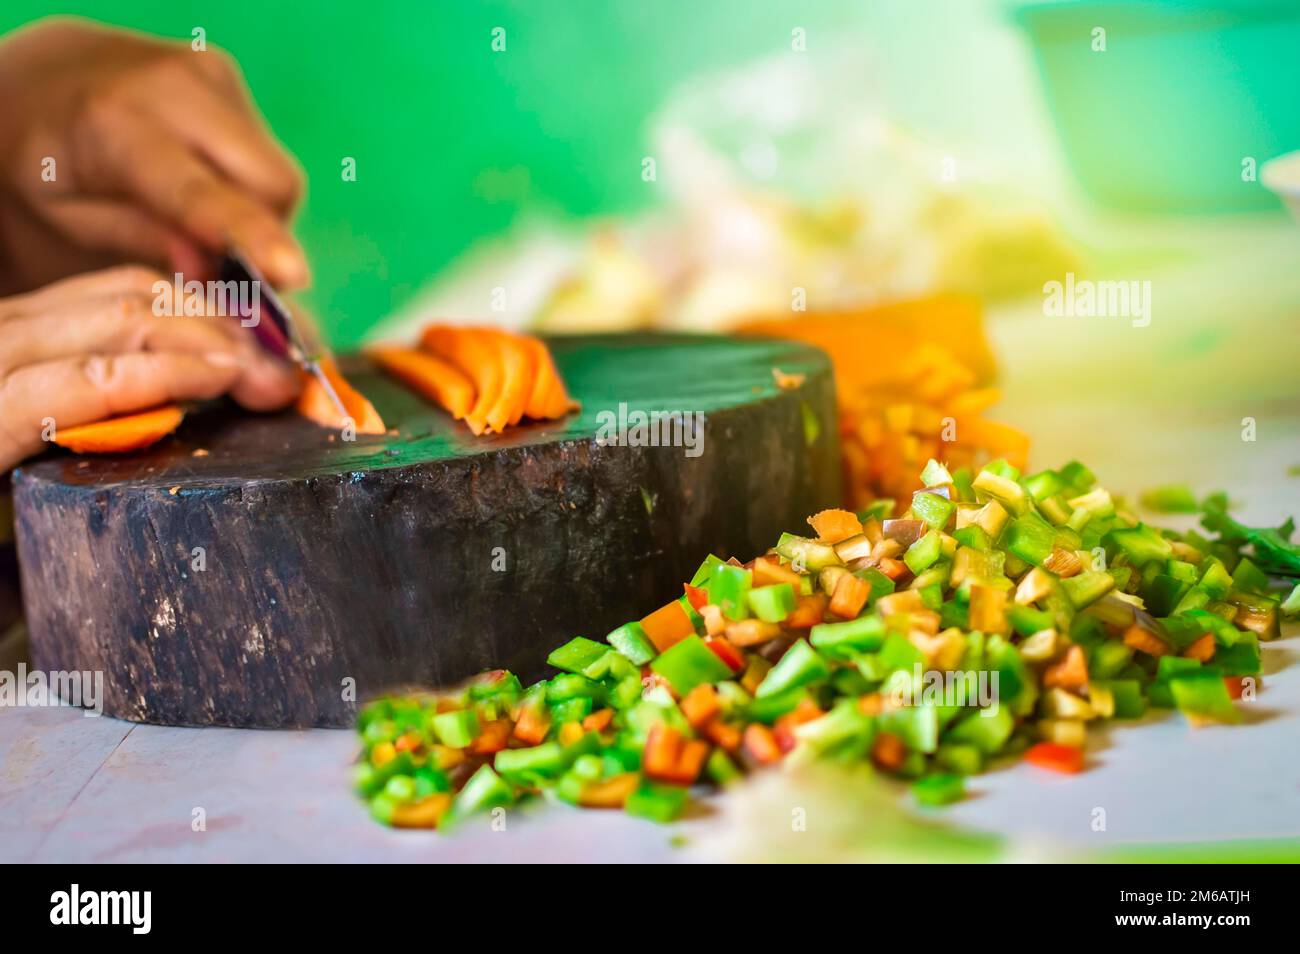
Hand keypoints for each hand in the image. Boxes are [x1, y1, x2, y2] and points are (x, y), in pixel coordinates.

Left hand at [0, 17, 306, 294]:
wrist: (35, 77)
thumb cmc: (44, 164)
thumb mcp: (66, 219)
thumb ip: (140, 241)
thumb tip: (211, 268)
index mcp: (112, 125)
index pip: (197, 192)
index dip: (249, 234)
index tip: (291, 273)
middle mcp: (170, 86)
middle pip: (269, 186)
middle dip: (261, 237)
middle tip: (220, 268)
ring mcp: (205, 71)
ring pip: (276, 176)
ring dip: (255, 213)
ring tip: (197, 219)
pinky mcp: (224, 72)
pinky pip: (266, 154)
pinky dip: (247, 184)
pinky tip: (201, 179)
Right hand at [0, 266, 299, 470]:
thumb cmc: (1, 509)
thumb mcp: (60, 437)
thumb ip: (117, 408)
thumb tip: (217, 395)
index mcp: (28, 337)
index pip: (128, 293)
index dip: (212, 310)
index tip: (276, 347)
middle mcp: (6, 335)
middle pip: (135, 296)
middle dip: (227, 322)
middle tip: (292, 367)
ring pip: (115, 317)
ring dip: (210, 339)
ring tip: (270, 375)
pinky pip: (80, 382)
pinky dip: (157, 375)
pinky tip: (211, 381)